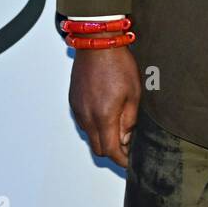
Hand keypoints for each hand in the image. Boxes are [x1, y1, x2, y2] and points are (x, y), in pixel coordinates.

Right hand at [69, 46, 141, 169]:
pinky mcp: (73, 102)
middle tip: (127, 146)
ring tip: (119, 128)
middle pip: (97, 148)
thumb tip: (125, 138)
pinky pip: (83, 122)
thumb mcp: (134, 94)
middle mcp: (86, 116)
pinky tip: (107, 115)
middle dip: (112, 151)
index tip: (129, 161)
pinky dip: (94, 126)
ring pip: (89, 136)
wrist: (97, 44)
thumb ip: (129, 120)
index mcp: (103, 116)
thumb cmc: (118, 65)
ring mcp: (77, 109)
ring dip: (103, 137)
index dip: (121, 159)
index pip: (110, 150)